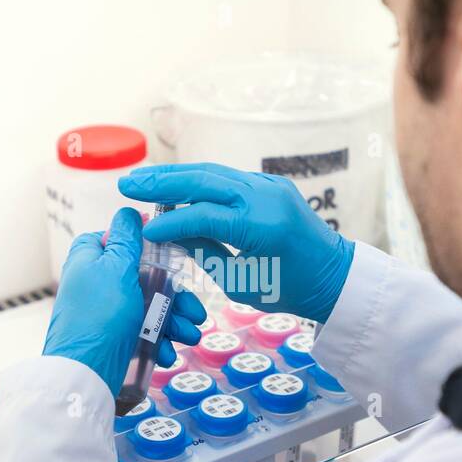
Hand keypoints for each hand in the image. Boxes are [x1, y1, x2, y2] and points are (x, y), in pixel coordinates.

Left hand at [44, 208, 205, 397]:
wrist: (85, 373)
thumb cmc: (98, 317)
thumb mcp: (116, 268)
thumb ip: (127, 238)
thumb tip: (130, 212)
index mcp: (91, 256)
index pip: (124, 240)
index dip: (152, 249)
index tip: (175, 260)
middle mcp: (96, 280)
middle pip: (146, 277)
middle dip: (175, 297)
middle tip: (196, 313)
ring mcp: (105, 309)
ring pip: (149, 306)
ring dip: (173, 322)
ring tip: (188, 336)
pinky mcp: (113, 335)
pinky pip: (142, 331)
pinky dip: (158, 341)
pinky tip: (168, 353)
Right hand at [117, 163, 353, 322]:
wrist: (334, 276)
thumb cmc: (289, 289)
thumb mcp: (240, 282)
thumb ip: (203, 253)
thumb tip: (168, 233)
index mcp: (261, 226)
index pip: (202, 215)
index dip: (169, 223)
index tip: (143, 231)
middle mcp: (266, 197)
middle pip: (204, 180)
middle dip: (162, 182)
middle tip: (127, 185)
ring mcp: (270, 185)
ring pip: (213, 172)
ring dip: (175, 176)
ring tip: (141, 181)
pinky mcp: (270, 184)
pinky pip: (227, 178)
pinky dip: (198, 182)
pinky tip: (172, 186)